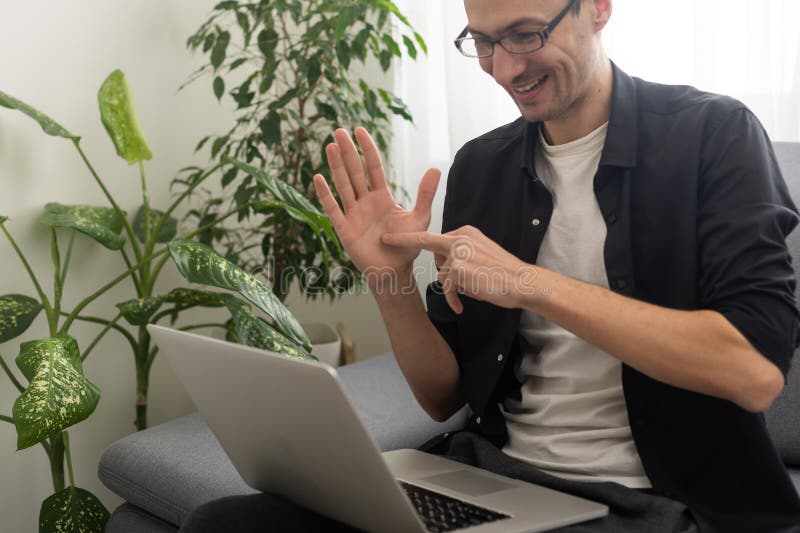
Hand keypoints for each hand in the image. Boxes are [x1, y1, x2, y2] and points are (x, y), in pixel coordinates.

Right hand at [313, 127, 440, 287]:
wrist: (394, 271)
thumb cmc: (406, 245)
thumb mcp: (420, 217)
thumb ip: (425, 194)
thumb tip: (435, 168)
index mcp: (382, 196)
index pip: (373, 167)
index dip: (366, 148)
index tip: (359, 130)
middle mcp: (365, 201)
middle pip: (355, 171)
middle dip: (347, 151)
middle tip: (339, 130)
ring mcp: (353, 214)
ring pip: (343, 185)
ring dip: (336, 166)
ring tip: (330, 146)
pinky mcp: (344, 229)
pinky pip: (333, 208)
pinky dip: (325, 194)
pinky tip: (318, 178)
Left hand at [382, 225, 539, 312]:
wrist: (522, 282)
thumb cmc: (503, 274)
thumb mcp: (481, 254)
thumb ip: (461, 255)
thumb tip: (445, 268)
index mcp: (465, 232)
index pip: (433, 237)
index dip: (408, 239)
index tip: (386, 239)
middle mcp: (460, 238)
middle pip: (432, 251)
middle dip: (435, 265)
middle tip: (423, 259)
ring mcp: (458, 253)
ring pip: (442, 274)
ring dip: (454, 288)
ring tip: (474, 291)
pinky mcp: (458, 269)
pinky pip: (448, 288)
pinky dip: (454, 299)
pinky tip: (461, 306)